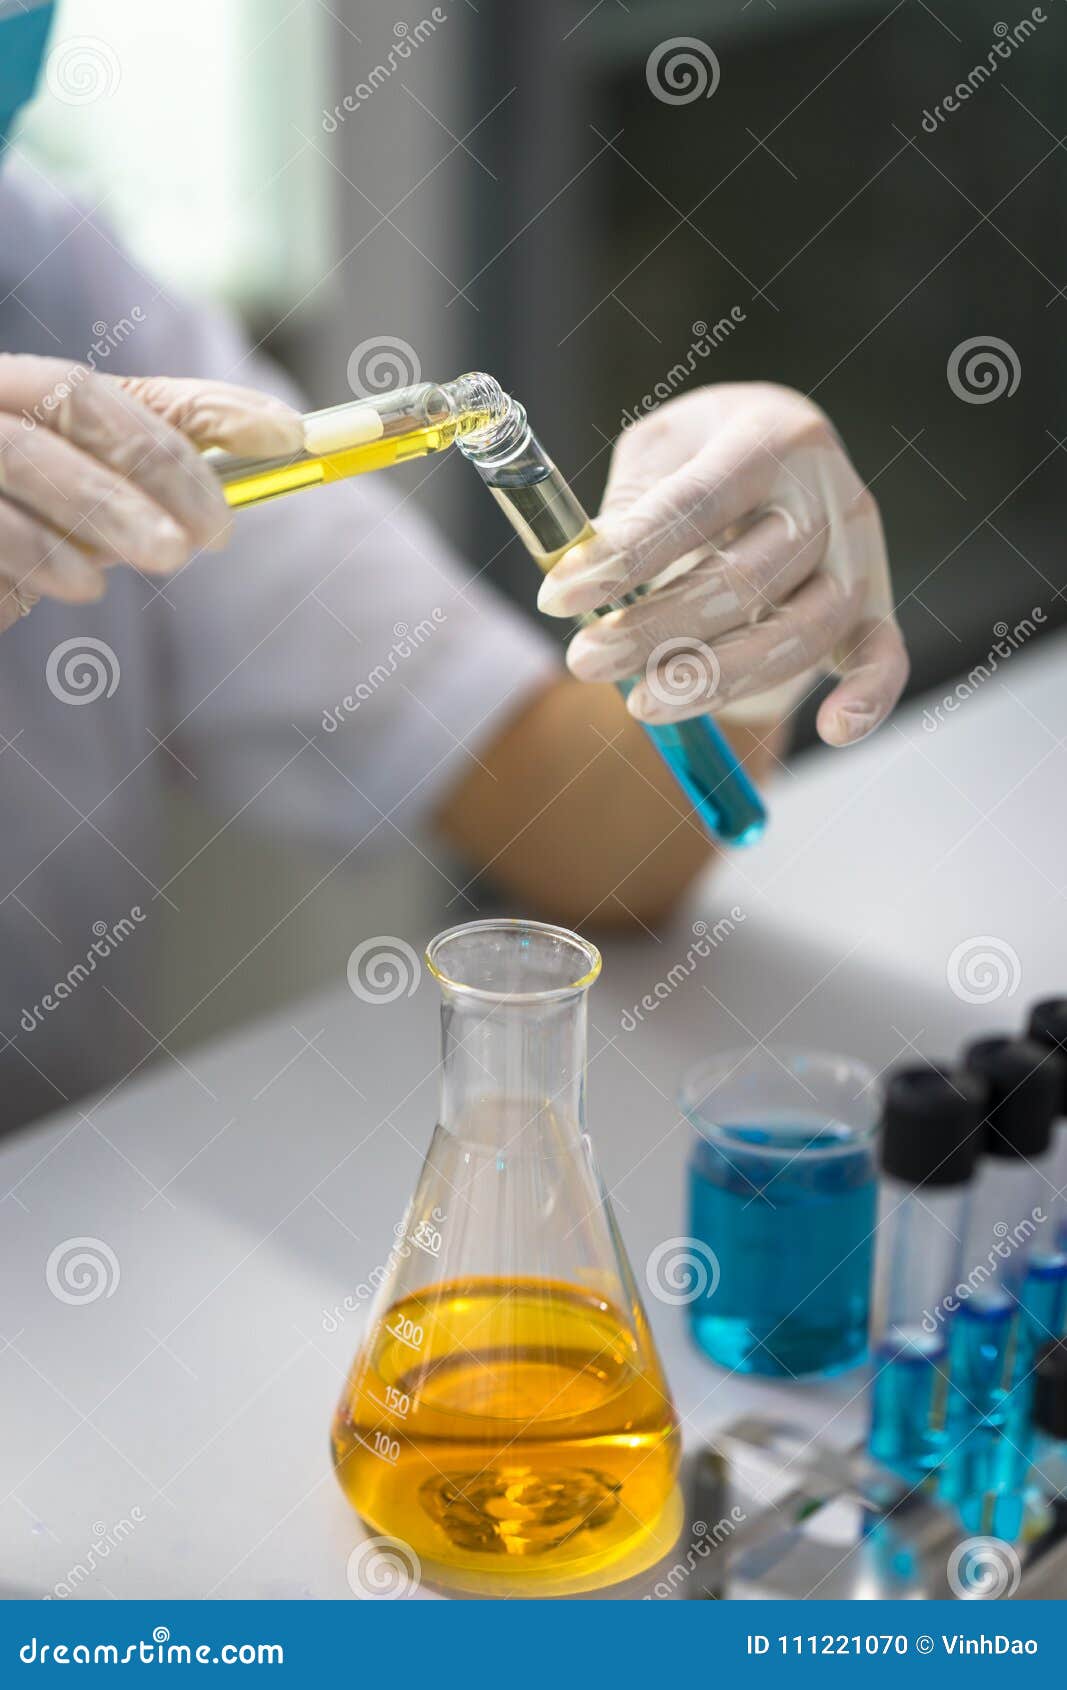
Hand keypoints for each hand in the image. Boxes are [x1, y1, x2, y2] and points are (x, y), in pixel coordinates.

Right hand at [0, 355, 302, 631]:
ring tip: (163, 557)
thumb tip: (243, 480)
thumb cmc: (5, 533)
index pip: (131, 388)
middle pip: (75, 402)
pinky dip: (39, 553)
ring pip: (27, 456)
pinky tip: (82, 586)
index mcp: (30, 396)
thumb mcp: (75, 507)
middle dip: (157, 461)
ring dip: (106, 507)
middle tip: (217, 531)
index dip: (211, 404)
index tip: (288, 436)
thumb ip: (139, 484)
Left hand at [539, 383, 907, 746]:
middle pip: (746, 579)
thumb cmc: (700, 457)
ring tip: (640, 703)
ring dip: (716, 678)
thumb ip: (626, 507)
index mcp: (769, 436)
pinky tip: (832, 730)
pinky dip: (869, 699)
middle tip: (584, 661)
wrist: (779, 449)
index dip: (625, 556)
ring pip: (800, 632)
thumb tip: (582, 572)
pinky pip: (885, 658)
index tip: (557, 597)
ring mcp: (857, 554)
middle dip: (653, 628)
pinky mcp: (873, 606)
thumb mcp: (656, 452)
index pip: (694, 503)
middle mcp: (827, 494)